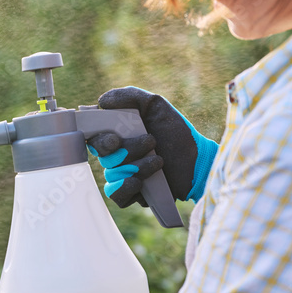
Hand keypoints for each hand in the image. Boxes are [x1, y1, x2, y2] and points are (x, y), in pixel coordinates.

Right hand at [88, 86, 218, 206]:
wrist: (197, 159)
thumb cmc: (175, 132)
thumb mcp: (155, 106)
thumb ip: (130, 96)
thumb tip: (102, 101)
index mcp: (117, 135)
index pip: (94, 138)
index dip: (99, 140)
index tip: (115, 139)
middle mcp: (116, 156)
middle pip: (104, 156)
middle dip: (127, 150)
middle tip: (150, 142)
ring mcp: (123, 176)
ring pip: (113, 174)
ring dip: (137, 166)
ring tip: (159, 160)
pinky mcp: (132, 194)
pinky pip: (116, 195)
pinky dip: (124, 188)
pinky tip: (139, 182)